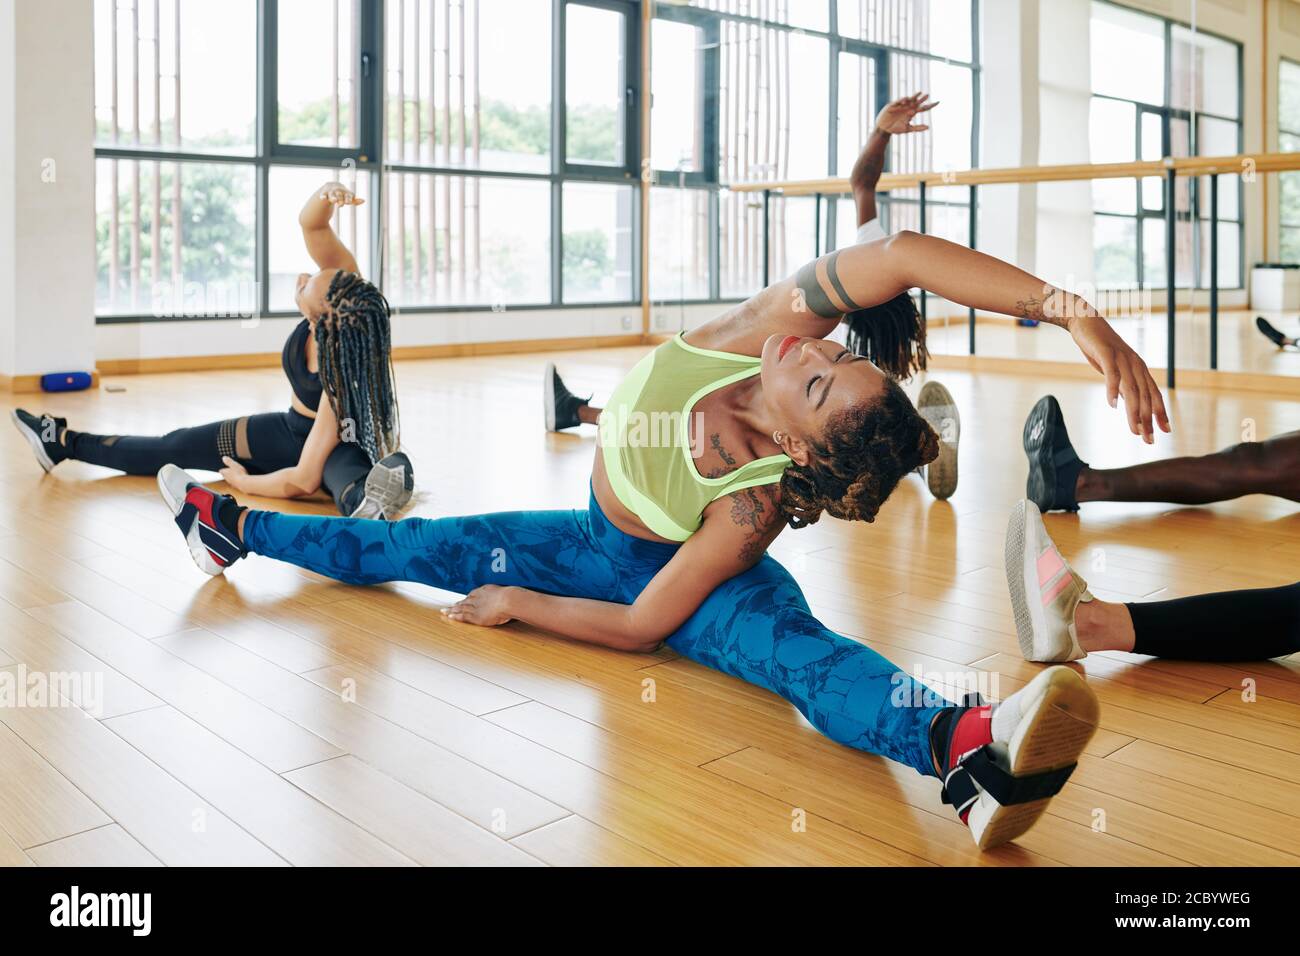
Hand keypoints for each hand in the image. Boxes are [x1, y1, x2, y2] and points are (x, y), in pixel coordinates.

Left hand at [219, 455, 248, 490]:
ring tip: (238, 473)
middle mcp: (226, 479)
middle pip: (225, 475)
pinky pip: (236, 482)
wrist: (245, 483)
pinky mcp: (237, 486)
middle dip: (228, 473)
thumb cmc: (239, 474)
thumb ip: (229, 461)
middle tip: (232, 469)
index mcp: (224, 473)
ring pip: (231, 479)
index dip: (223, 468)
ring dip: (233, 477)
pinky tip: (242, 478)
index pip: (221, 470)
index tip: (226, 466)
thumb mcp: (234, 464)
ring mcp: (231, 483)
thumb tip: (224, 458)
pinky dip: (238, 480)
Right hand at [318, 182, 363, 207]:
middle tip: (341, 204)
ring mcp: (331, 192)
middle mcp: (338, 191)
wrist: (332, 186)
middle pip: (339, 195)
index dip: (348, 198)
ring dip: (333, 197)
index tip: (348, 202)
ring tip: (334, 201)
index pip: (348, 195)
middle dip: (340, 199)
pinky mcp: (324, 193)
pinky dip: (323, 196)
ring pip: (332, 194)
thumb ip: (355, 200)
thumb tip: (364, 200)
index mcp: (345, 192)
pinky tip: (323, 198)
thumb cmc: (343, 194)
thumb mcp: (348, 197)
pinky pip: (323, 195)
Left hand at [441, 585, 515, 626]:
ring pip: (461, 608)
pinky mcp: (475, 616)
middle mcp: (478, 597)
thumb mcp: (509, 593)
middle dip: (457, 604)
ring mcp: (476, 607)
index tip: (463, 600)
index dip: (467, 598)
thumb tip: (514, 596)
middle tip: (449, 606)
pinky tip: (449, 616)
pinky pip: (463, 616)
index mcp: (485, 591)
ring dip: (452, 609)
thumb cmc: (512, 598)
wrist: (509, 600)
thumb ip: (507, 595)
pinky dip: (456, 616)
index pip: (473, 594)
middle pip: (465, 601)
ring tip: (444, 611)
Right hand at [874, 92, 936, 134]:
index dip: (930, 105)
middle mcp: (908, 108)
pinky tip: (905, 101)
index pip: (923, 108)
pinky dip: (902, 101)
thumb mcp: (907, 129)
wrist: (884, 129)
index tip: (938, 102)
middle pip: (917, 102)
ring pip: (909, 99)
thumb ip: (917, 128)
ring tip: (919, 94)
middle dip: (922, 99)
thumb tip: (928, 127)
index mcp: (912, 113)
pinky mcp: (893, 105)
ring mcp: (901, 106)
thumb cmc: (895, 128)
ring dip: (914, 97)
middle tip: (928, 95)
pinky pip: (899, 101)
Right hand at [1067, 315, 1170, 442]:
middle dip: (1148, 420)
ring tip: (1134, 430)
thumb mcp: (1114, 370)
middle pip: (1145, 396)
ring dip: (1134, 412)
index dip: (1160, 413)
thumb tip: (1127, 403)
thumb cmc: (1099, 347)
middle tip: (1149, 439)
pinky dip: (1112, 390)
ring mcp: (1122, 359)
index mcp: (1139, 369)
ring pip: (1132, 390)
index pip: (1153, 394)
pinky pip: (1112, 375)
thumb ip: (1122, 384)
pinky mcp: (1107, 353)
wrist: (1086, 321)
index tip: (1165, 431)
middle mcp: (1135, 364)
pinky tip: (1112, 405)